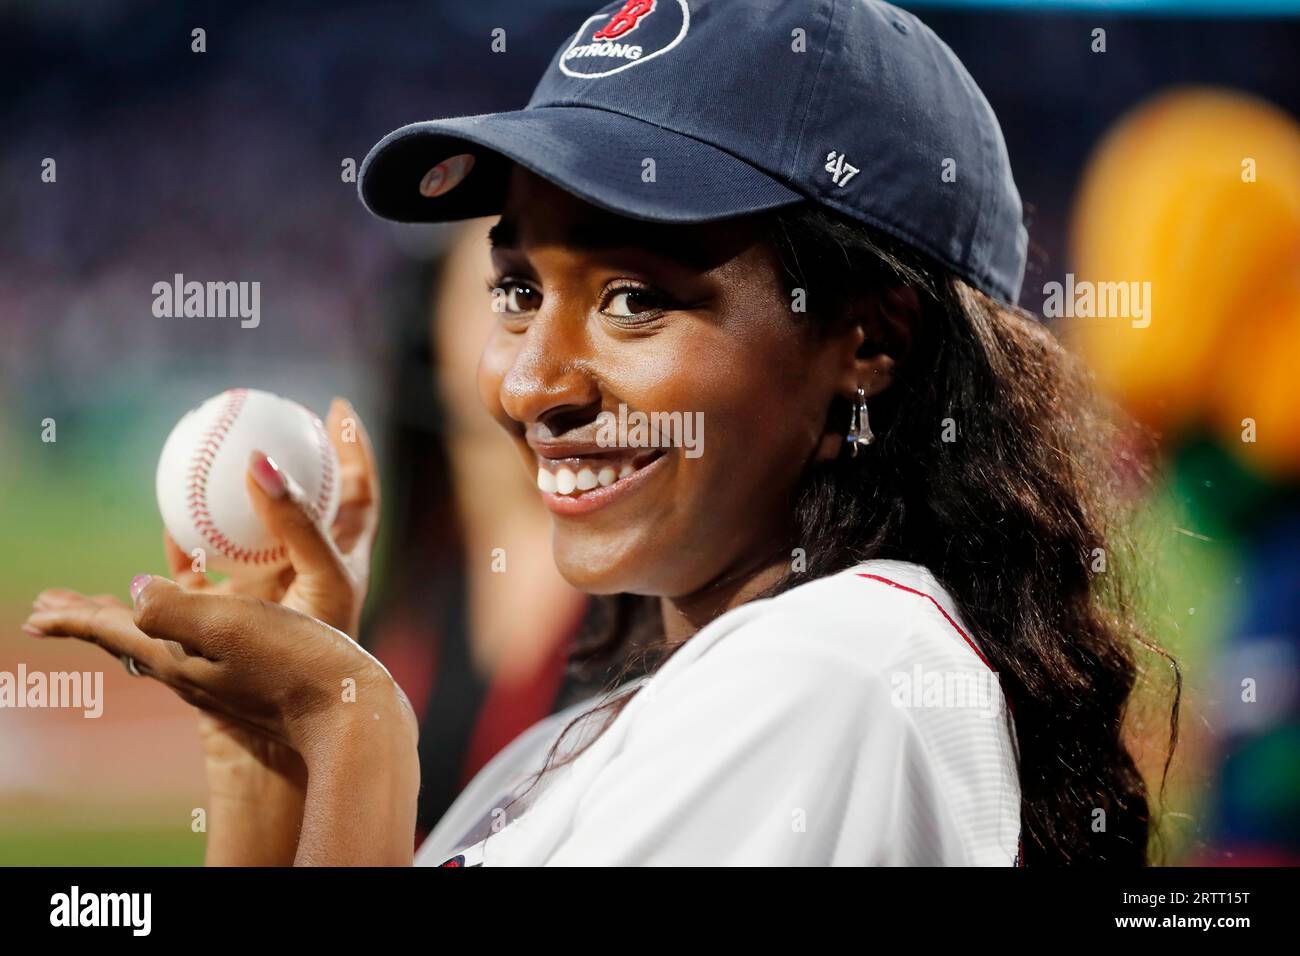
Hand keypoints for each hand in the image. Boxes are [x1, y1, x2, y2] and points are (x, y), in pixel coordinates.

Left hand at [24, 580, 418, 864]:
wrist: (354, 716)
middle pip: (131, 639)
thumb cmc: (296, 667)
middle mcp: (195, 673)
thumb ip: (174, 608)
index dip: (74, 616)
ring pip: (164, 642)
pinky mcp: (257, 677)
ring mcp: (226, 679)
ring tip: (114, 607)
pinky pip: (201, 643)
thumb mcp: (229, 628)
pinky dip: (182, 620)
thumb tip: (134, 591)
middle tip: (55, 607)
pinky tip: (200, 616)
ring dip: (131, 620)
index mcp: (181, 659)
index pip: (114, 631)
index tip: (36, 609)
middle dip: (93, 619)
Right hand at [164, 396, 380, 637]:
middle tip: (265, 418)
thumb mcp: (320, 577)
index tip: (337, 408)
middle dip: (288, 459)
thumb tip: (261, 462)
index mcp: (341, 555)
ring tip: (208, 456)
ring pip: (244, 528)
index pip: (357, 490)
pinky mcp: (225, 606)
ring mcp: (264, 583)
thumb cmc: (320, 645)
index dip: (352, 448)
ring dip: (227, 498)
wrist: (287, 711)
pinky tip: (172, 522)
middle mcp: (303, 563)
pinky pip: (200, 563)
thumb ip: (296, 522)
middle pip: (299, 499)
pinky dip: (186, 540)